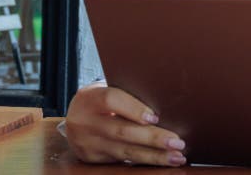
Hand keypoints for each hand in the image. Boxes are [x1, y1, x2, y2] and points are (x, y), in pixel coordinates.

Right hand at [65, 82, 186, 165]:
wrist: (73, 118)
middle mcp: (84, 121)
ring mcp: (87, 142)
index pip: (111, 100)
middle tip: (177, 142)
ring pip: (124, 151)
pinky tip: (160, 160)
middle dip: (153, 138)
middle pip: (122, 131)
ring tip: (175, 156)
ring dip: (154, 155)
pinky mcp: (91, 158)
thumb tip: (162, 100)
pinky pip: (121, 161)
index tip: (155, 117)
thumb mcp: (106, 89)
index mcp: (89, 98)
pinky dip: (143, 161)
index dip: (134, 109)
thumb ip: (126, 94)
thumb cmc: (99, 99)